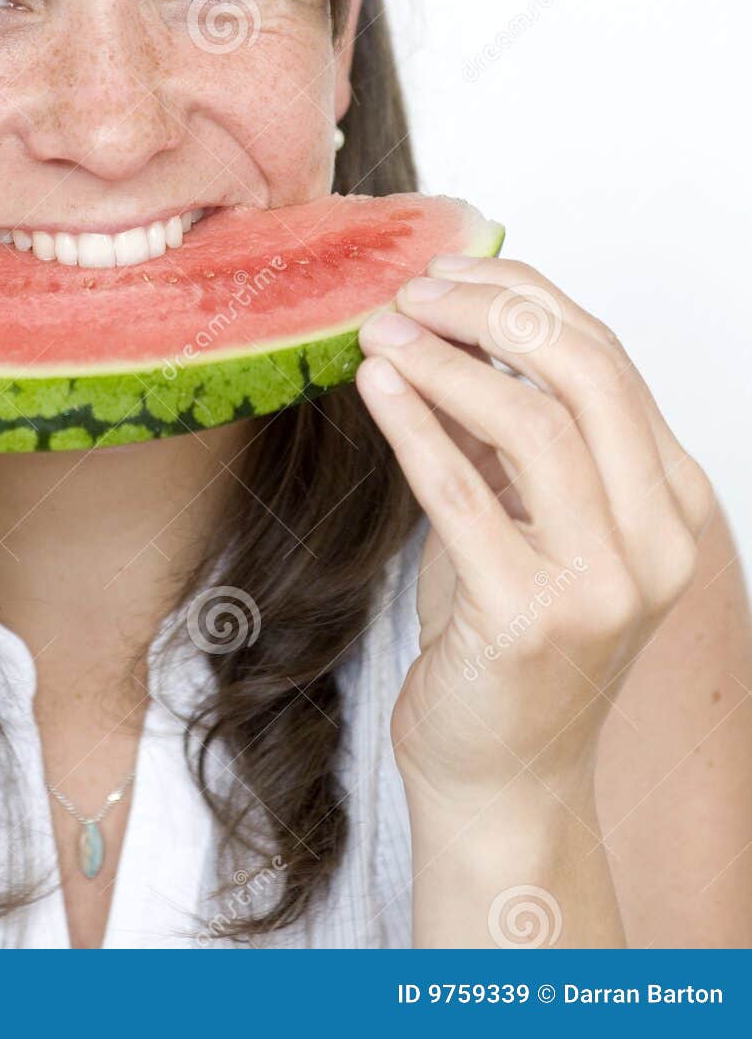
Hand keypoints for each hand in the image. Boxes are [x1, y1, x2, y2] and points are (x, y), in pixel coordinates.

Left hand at [353, 253, 714, 815]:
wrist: (502, 775)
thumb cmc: (508, 640)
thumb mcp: (522, 518)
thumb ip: (505, 433)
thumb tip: (450, 325)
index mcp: (671, 501)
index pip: (609, 360)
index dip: (527, 297)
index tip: (452, 269)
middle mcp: (657, 539)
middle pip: (586, 374)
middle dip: (491, 311)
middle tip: (414, 290)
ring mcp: (603, 583)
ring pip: (533, 424)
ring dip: (445, 361)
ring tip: (381, 330)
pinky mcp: (530, 618)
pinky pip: (464, 495)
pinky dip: (414, 425)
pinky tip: (374, 384)